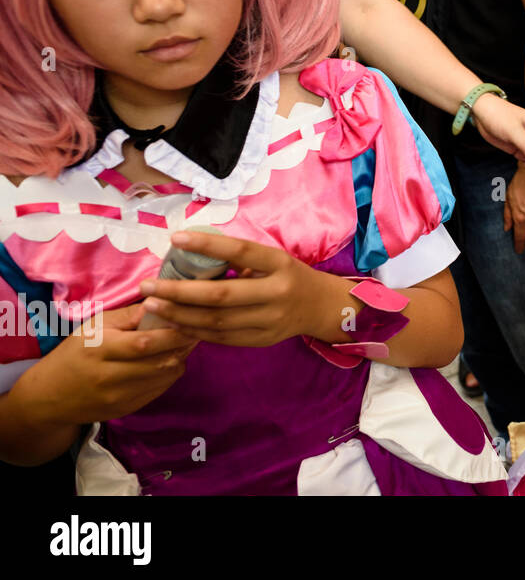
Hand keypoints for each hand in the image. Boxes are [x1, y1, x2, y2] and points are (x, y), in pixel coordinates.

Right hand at [18, 304, 195, 425]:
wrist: (49, 397)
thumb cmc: (75, 353)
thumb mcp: (94, 327)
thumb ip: (128, 315)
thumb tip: (161, 302)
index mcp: (100, 350)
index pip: (145, 343)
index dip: (172, 332)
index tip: (188, 320)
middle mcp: (110, 376)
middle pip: (160, 362)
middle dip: (183, 345)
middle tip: (195, 330)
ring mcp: (119, 397)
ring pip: (165, 377)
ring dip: (179, 359)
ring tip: (183, 344)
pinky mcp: (126, 410)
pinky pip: (159, 390)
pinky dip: (169, 374)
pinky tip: (168, 361)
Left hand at [138, 230, 335, 346]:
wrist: (321, 307)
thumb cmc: (289, 276)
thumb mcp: (273, 260)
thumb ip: (240, 260)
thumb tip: (192, 255)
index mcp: (279, 264)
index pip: (241, 252)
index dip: (207, 246)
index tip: (175, 238)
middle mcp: (277, 293)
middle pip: (221, 295)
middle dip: (179, 292)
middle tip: (148, 287)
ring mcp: (270, 320)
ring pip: (216, 321)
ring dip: (179, 314)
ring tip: (152, 306)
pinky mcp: (262, 340)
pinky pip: (222, 338)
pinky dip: (194, 330)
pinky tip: (174, 323)